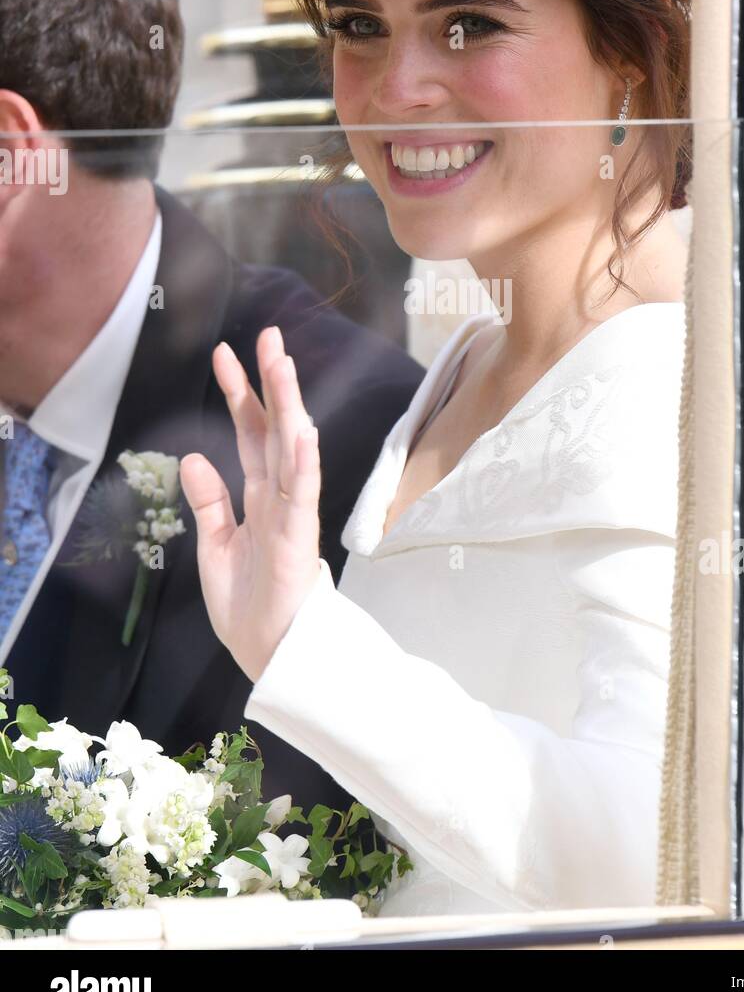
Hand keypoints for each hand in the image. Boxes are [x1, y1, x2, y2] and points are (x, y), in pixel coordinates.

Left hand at [179, 326, 321, 682]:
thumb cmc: (249, 604)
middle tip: (268, 335)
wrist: (269, 655)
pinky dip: (302, 462)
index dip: (240, 393)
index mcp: (261, 497)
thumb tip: (193, 456)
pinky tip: (301, 430)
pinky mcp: (297, 540)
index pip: (251, 433)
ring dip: (289, 406)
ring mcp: (292, 514)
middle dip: (271, 382)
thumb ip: (209, 502)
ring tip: (282, 365)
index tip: (225, 352)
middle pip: (275, 429)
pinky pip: (301, 495)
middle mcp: (280, 497)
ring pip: (292, 450)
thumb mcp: (214, 546)